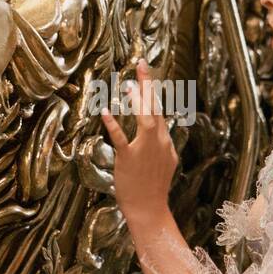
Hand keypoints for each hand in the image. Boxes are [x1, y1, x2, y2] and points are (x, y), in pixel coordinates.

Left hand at [100, 58, 177, 224]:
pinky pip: (121, 138)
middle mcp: (159, 142)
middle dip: (148, 85)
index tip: (145, 77)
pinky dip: (113, 124)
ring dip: (138, 100)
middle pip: (155, 108)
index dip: (152, 93)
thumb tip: (162, 136)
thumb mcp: (165, 165)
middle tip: (142, 64)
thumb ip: (162, 148)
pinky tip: (106, 112)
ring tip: (129, 83)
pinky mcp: (129, 158)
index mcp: (166, 143)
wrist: (149, 209)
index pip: (159, 113)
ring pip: (144, 119)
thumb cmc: (154, 189)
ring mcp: (145, 149)